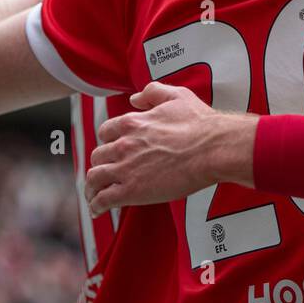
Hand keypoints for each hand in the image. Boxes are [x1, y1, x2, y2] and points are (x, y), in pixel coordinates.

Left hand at [85, 81, 256, 216]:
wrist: (212, 149)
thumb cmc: (200, 124)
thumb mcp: (177, 96)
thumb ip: (153, 92)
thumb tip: (135, 98)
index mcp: (132, 123)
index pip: (106, 132)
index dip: (107, 141)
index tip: (111, 149)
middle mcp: (124, 145)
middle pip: (97, 156)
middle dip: (99, 164)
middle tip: (103, 173)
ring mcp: (125, 168)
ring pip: (94, 178)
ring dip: (91, 187)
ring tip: (93, 195)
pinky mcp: (131, 190)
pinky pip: (103, 199)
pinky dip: (97, 205)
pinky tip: (98, 210)